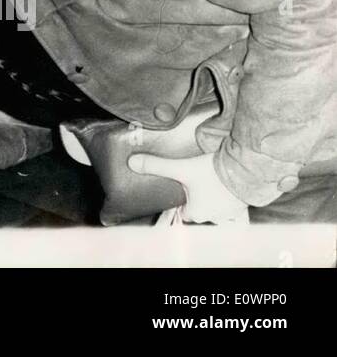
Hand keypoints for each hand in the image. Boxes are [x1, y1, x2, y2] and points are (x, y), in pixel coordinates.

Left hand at [128, 150, 248, 224]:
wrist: (247, 171)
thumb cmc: (213, 174)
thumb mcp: (181, 168)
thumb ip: (156, 165)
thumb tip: (131, 163)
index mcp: (197, 213)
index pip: (183, 212)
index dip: (179, 200)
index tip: (178, 188)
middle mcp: (214, 216)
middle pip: (199, 208)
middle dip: (195, 196)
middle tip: (191, 180)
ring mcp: (230, 211)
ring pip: (216, 206)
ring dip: (212, 194)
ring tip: (207, 178)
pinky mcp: (243, 203)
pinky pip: (232, 203)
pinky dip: (227, 194)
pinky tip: (225, 182)